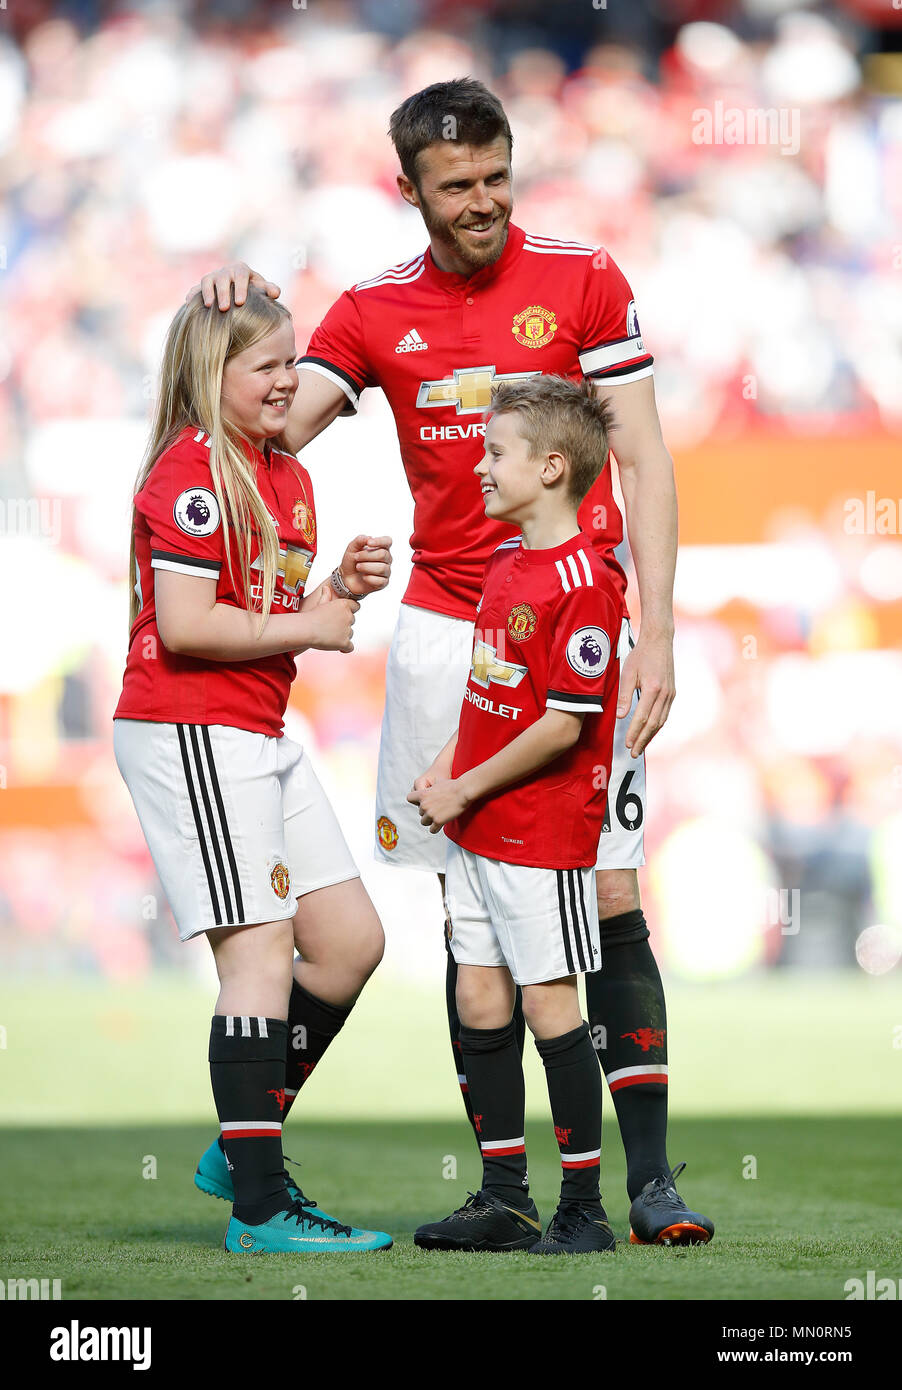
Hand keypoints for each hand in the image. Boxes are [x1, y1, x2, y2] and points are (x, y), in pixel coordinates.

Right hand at [186, 262, 280, 310]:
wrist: (238, 289)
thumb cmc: (253, 291)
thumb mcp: (261, 289)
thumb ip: (269, 290)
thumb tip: (275, 293)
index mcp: (241, 270)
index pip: (241, 275)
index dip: (240, 288)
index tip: (240, 302)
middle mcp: (225, 271)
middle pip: (223, 279)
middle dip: (222, 293)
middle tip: (224, 309)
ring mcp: (213, 277)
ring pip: (207, 281)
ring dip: (206, 292)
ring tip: (208, 306)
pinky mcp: (203, 285)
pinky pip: (195, 288)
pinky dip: (192, 294)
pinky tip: (189, 302)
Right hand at [307, 585, 358, 653]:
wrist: (305, 629)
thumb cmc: (311, 616)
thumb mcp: (319, 604)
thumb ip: (326, 596)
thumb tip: (326, 588)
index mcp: (344, 605)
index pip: (356, 606)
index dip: (350, 610)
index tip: (342, 615)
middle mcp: (348, 616)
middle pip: (352, 620)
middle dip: (344, 624)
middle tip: (330, 626)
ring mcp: (347, 630)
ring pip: (350, 634)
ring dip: (343, 635)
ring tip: (329, 636)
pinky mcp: (345, 642)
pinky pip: (350, 647)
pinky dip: (345, 648)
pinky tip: (338, 647)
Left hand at [339, 535, 392, 596]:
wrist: (346, 578)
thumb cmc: (351, 562)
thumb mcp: (352, 548)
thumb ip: (359, 540)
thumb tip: (369, 537)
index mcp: (381, 548)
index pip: (388, 541)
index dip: (380, 541)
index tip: (369, 543)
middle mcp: (386, 559)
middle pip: (383, 554)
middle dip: (366, 555)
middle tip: (356, 557)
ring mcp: (386, 571)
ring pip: (382, 568)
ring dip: (366, 567)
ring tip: (358, 567)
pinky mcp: (383, 583)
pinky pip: (380, 581)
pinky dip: (368, 578)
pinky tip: (364, 577)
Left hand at [407, 778, 470, 832]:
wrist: (463, 791)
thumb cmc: (453, 785)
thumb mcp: (439, 782)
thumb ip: (432, 786)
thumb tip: (432, 786)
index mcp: (423, 794)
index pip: (409, 798)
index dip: (415, 800)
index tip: (423, 801)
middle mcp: (424, 805)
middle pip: (420, 812)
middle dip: (427, 812)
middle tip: (438, 809)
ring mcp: (431, 814)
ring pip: (424, 822)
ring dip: (430, 820)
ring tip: (439, 817)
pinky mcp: (438, 821)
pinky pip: (432, 830)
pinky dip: (436, 828)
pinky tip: (441, 825)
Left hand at [616, 629, 674, 756]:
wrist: (659, 641)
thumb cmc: (640, 655)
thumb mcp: (627, 673)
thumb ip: (624, 695)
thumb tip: (620, 716)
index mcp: (652, 689)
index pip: (641, 718)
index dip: (634, 733)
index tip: (627, 744)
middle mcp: (664, 694)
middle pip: (653, 724)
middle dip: (643, 740)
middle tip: (633, 753)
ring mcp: (671, 694)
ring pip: (661, 721)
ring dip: (651, 736)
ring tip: (640, 746)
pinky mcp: (672, 693)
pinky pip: (665, 714)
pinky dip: (657, 726)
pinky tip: (650, 732)